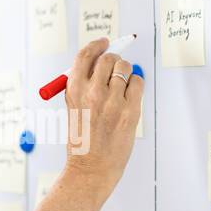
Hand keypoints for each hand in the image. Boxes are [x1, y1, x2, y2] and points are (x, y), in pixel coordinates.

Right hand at [62, 37, 143, 199]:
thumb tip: (99, 62)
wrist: (91, 169)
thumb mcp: (72, 109)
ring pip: (125, 68)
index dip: (97, 45)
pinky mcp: (130, 110)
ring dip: (124, 73)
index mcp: (74, 90)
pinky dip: (136, 85)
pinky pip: (138, 83)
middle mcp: (93, 92)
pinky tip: (129, 97)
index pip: (86, 55)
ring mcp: (112, 101)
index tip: (105, 42)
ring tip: (120, 89)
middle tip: (115, 69)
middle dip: (113, 61)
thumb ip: (82, 85)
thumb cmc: (82, 140)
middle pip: (108, 59)